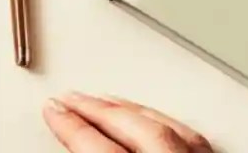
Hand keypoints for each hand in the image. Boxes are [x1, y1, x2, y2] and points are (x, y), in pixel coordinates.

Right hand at [43, 92, 212, 151]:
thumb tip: (72, 141)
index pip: (100, 148)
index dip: (72, 125)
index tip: (54, 109)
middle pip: (135, 127)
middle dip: (96, 108)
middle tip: (69, 98)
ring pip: (168, 126)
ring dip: (130, 108)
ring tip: (103, 100)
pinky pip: (193, 138)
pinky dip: (165, 122)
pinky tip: (150, 117)